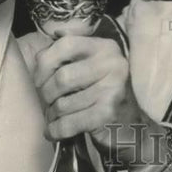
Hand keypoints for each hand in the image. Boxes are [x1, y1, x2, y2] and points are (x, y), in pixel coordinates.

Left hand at [34, 26, 160, 164]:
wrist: (132, 124)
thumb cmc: (103, 91)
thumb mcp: (93, 63)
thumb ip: (72, 50)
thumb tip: (51, 40)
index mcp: (105, 47)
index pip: (66, 44)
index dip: (45, 62)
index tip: (39, 79)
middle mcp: (113, 64)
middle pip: (62, 77)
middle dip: (46, 94)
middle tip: (46, 102)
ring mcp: (113, 89)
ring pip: (63, 104)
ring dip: (52, 114)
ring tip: (53, 116)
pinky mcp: (108, 114)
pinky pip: (69, 123)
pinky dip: (56, 130)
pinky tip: (53, 131)